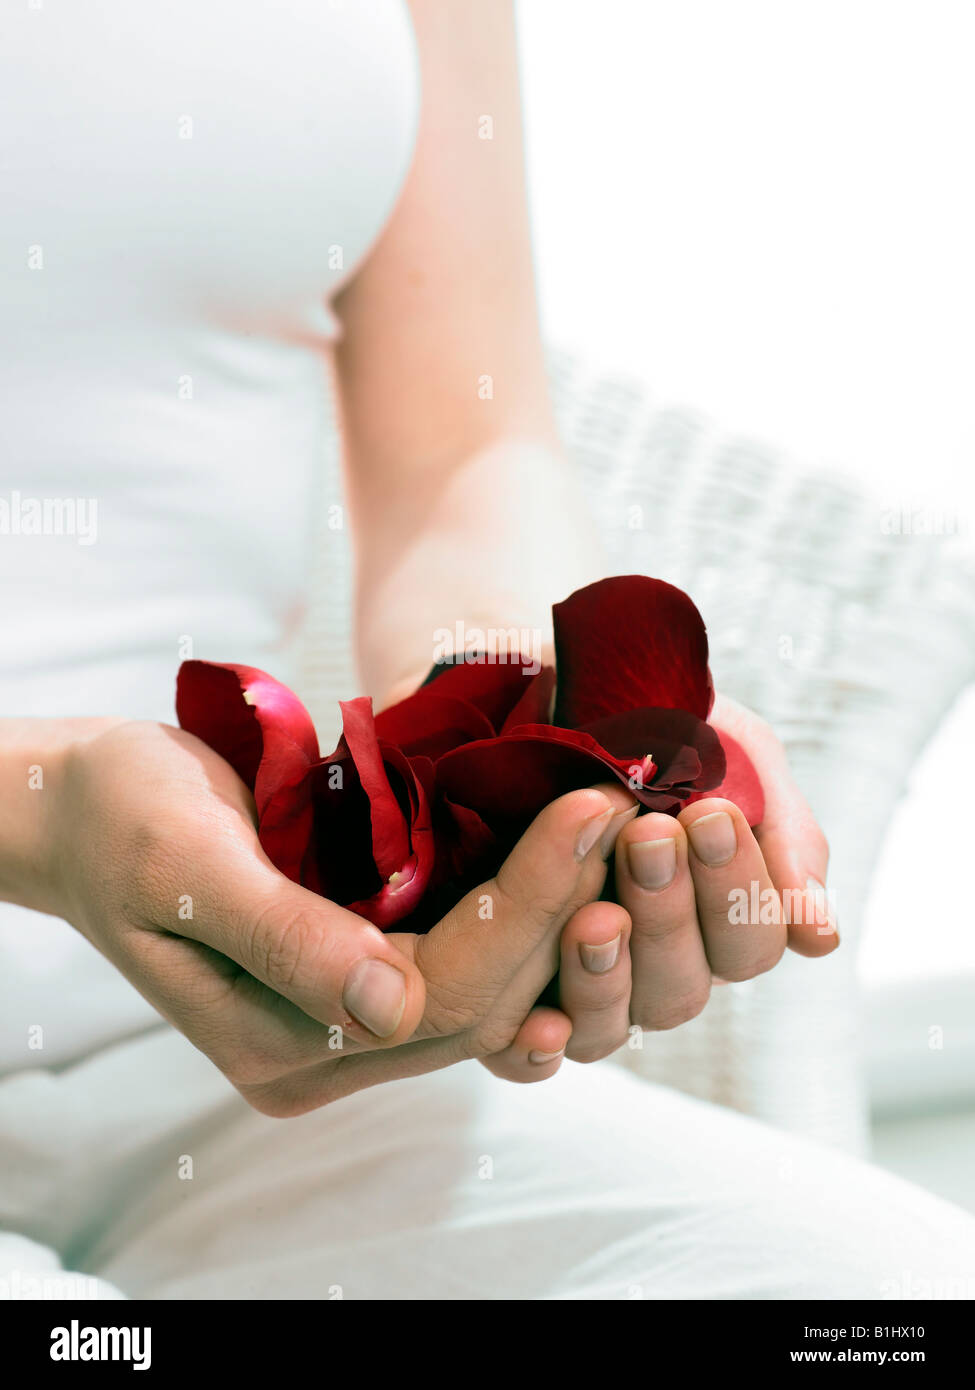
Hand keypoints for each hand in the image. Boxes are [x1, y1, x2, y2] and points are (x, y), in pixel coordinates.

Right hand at [45, 720, 625, 1114]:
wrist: (90, 807)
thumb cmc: (122, 822)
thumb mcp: (186, 868)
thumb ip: (284, 940)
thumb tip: (390, 1008)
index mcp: (281, 1048)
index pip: (443, 996)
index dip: (529, 906)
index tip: (591, 804)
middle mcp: (332, 1051)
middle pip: (488, 998)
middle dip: (567, 901)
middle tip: (631, 803)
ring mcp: (356, 1016)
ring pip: (495, 981)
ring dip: (563, 905)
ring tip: (623, 818)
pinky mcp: (373, 966)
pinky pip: (473, 948)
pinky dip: (526, 896)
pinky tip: (569, 839)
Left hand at [482, 693, 835, 1076]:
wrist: (546, 699)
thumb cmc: (654, 730)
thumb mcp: (734, 758)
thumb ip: (784, 839)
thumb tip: (821, 938)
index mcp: (714, 919)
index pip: (748, 944)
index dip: (736, 890)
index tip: (709, 814)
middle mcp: (654, 965)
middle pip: (683, 988)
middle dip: (670, 910)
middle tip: (647, 836)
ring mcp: (584, 985)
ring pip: (615, 1022)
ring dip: (609, 971)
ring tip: (595, 913)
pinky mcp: (511, 1000)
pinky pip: (527, 1058)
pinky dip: (536, 1050)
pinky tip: (538, 1023)